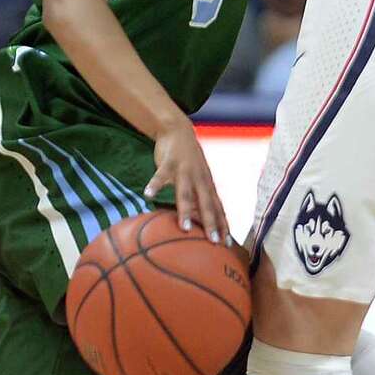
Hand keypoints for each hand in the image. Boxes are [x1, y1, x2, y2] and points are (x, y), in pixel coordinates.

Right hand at [144, 114, 229, 244]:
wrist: (179, 130)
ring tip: (183, 228)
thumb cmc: (189, 161)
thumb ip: (198, 199)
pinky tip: (147, 195)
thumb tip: (200, 224)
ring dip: (185, 210)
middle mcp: (200, 179)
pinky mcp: (169, 162)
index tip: (227, 243)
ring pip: (186, 193)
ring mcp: (185, 170)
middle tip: (214, 241)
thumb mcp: (197, 180)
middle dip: (211, 223)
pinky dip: (154, 185)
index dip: (223, 225)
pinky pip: (160, 175)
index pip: (218, 208)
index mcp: (207, 185)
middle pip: (206, 204)